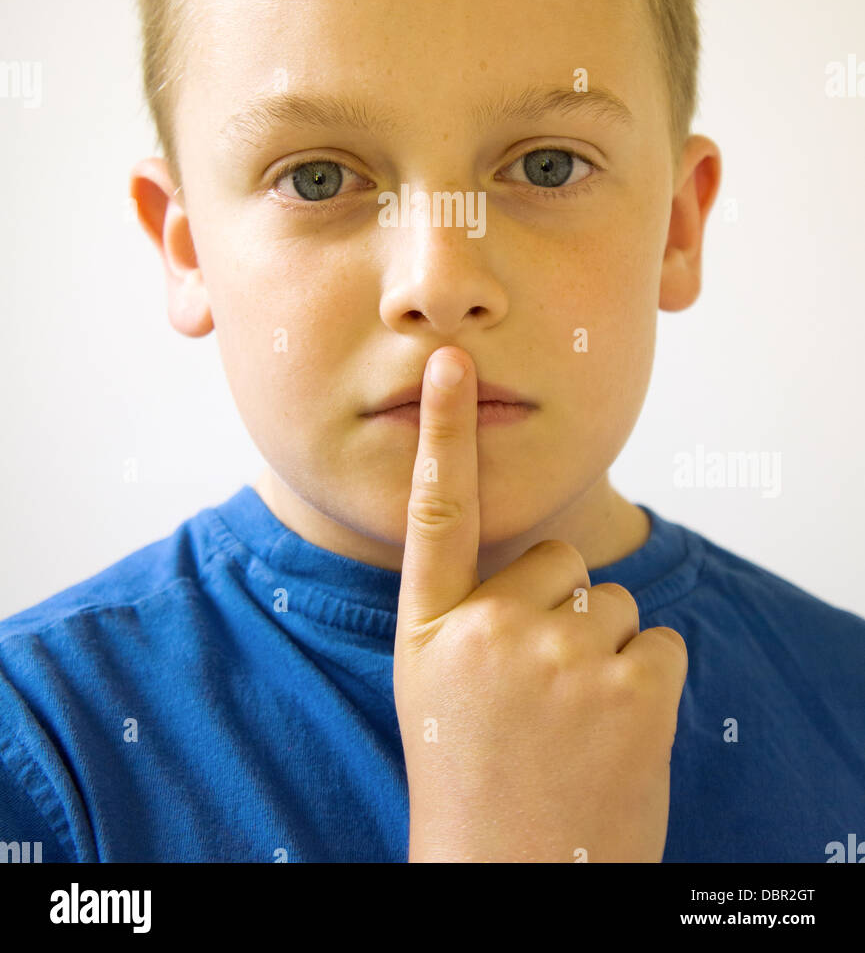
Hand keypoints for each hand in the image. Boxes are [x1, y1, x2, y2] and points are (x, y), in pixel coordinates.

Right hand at [393, 345, 687, 862]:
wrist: (511, 882)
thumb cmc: (475, 779)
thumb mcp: (436, 688)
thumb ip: (469, 612)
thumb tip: (544, 559)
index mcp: (430, 630)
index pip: (437, 511)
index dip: (444, 430)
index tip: (449, 363)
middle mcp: (487, 632)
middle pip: (562, 563)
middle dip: (562, 614)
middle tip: (538, 696)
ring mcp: (558, 659)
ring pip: (613, 604)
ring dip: (605, 657)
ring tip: (569, 728)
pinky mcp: (628, 689)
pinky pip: (659, 641)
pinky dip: (647, 685)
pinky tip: (612, 739)